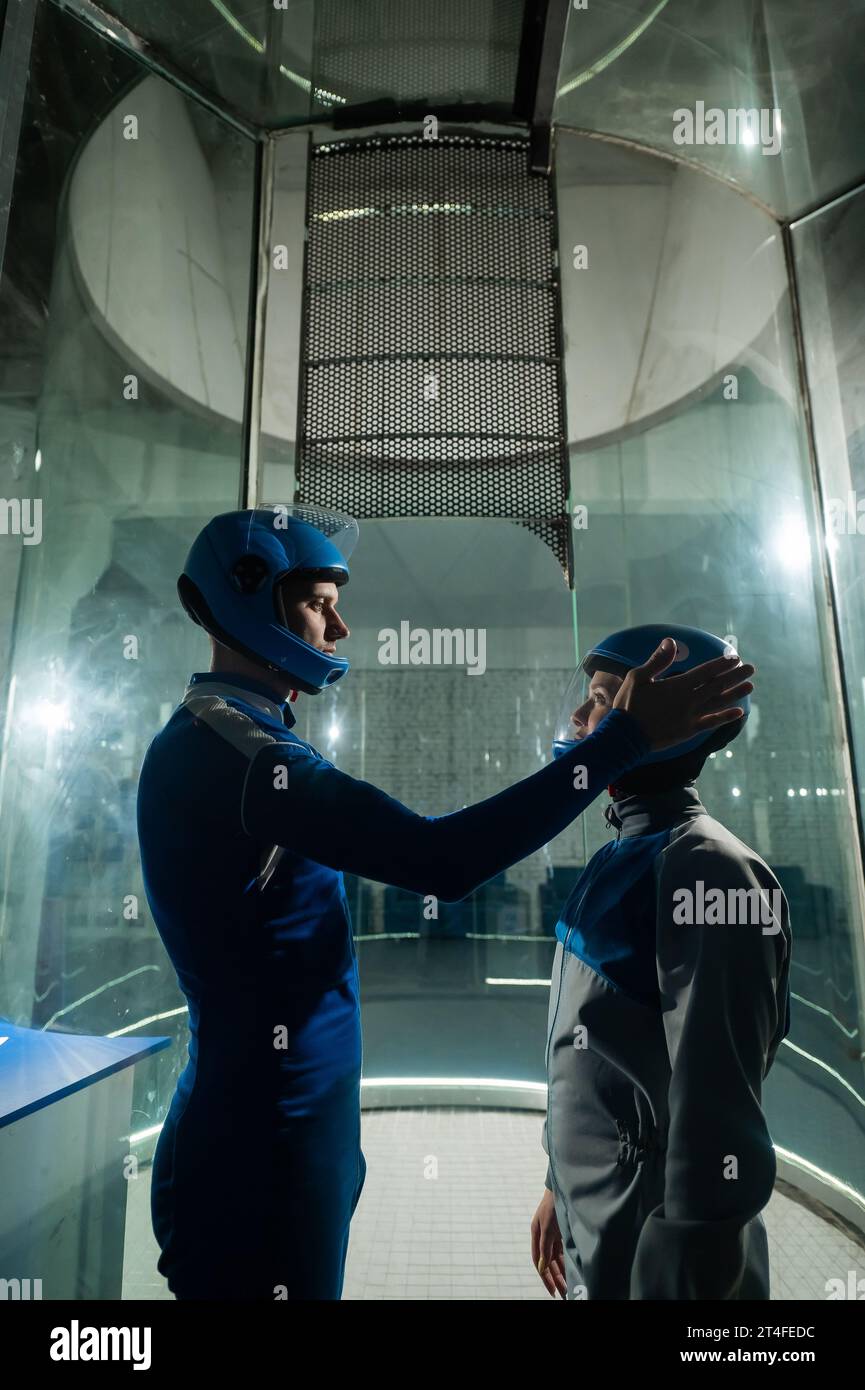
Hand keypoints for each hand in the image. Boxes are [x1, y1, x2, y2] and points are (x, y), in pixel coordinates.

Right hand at [531, 1189, 566, 1298]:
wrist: (565, 1187)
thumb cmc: (554, 1204)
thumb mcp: (548, 1226)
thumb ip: (545, 1246)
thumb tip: (543, 1266)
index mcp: (537, 1235)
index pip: (539, 1262)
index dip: (545, 1277)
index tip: (553, 1291)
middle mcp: (544, 1237)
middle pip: (548, 1263)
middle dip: (555, 1278)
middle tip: (564, 1293)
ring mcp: (553, 1235)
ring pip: (556, 1259)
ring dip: (561, 1272)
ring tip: (568, 1287)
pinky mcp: (562, 1232)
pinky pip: (563, 1252)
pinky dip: (566, 1262)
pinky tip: (571, 1271)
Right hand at [612, 638, 754, 751]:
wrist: (625, 736)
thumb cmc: (629, 704)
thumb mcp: (638, 677)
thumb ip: (658, 660)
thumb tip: (671, 641)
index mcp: (677, 685)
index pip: (705, 672)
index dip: (722, 664)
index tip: (735, 658)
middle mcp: (689, 700)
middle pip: (717, 685)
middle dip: (735, 676)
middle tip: (751, 668)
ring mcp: (691, 717)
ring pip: (718, 702)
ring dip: (735, 693)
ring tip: (750, 686)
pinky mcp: (689, 730)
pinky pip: (712, 723)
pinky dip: (726, 717)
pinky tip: (739, 712)